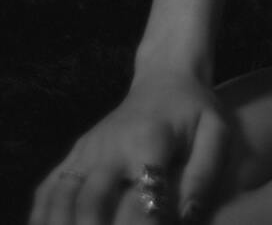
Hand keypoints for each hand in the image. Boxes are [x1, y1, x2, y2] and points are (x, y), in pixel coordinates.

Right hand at [30, 68, 232, 224]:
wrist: (165, 77)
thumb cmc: (194, 111)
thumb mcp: (215, 131)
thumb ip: (204, 173)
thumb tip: (188, 218)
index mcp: (149, 142)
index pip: (139, 197)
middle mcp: (110, 147)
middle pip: (90, 202)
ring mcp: (86, 151)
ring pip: (60, 197)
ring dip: (61, 224)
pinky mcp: (73, 155)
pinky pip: (47, 190)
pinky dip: (41, 216)